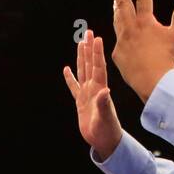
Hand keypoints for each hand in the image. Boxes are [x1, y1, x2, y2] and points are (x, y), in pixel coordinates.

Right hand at [63, 29, 122, 160]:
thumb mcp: (105, 118)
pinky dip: (70, 78)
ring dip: (81, 57)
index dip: (97, 53)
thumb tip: (105, 91)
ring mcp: (87, 94)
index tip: (96, 38)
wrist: (105, 141)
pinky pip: (74, 87)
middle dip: (89, 48)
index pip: (98, 67)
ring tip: (80, 43)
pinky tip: (66, 69)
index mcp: (100, 90)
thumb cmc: (108, 131)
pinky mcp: (81, 102)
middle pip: (90, 64)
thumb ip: (104, 104)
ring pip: (83, 71)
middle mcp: (94, 88)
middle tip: (88, 32)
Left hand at [108, 0, 173, 101]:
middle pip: (122, 4)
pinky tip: (124, 41)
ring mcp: (121, 41)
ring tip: (115, 4)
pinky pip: (119, 44)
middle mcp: (131, 28)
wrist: (152, 81)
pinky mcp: (117, 54)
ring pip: (118, 21)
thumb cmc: (167, 59)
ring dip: (117, 10)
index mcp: (145, 22)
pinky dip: (122, 39)